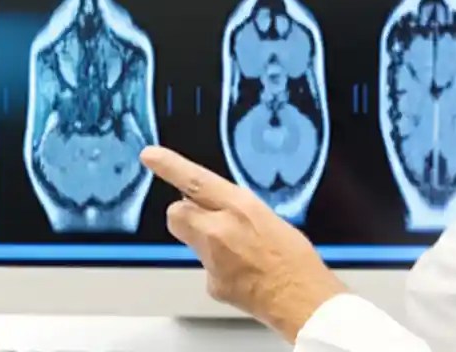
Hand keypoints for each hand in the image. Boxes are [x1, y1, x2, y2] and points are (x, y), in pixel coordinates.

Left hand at [139, 145, 347, 342]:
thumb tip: (216, 208)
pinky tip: (242, 274)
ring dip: (204, 242)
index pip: (195, 180)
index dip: (170, 166)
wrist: (304, 300)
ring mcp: (213, 258)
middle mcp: (221, 229)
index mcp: (241, 206)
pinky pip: (206, 268)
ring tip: (238, 253)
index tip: (150, 155)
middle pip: (176, 212)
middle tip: (204, 220)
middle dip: (184, 213)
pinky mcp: (212, 283)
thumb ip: (236, 211)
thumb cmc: (295, 260)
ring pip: (191, 241)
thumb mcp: (268, 218)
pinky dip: (218, 270)